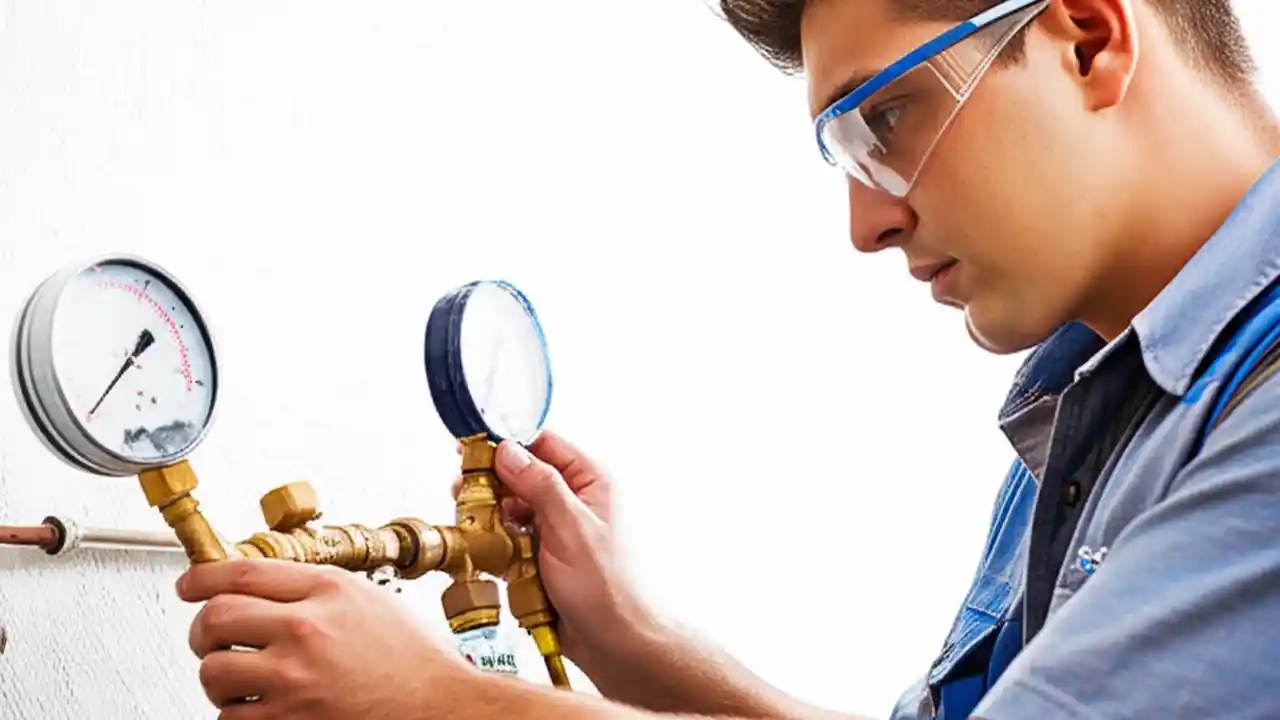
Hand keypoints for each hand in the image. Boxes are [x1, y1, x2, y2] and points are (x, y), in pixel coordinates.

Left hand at [177, 559, 475, 718]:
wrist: (440, 708)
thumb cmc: (412, 659)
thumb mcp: (370, 600)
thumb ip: (315, 588)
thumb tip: (257, 584)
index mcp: (328, 591)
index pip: (243, 573)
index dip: (202, 578)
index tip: (190, 586)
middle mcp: (308, 631)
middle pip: (214, 618)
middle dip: (203, 630)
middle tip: (212, 638)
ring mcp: (295, 681)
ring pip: (213, 672)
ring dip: (220, 677)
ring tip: (244, 678)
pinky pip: (231, 718)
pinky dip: (239, 714)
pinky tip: (264, 706)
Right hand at [453, 430, 650, 671]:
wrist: (612, 641)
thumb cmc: (606, 587)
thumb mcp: (570, 527)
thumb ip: (540, 485)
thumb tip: (508, 450)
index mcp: (590, 482)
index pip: (544, 444)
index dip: (509, 445)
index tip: (474, 450)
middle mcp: (574, 499)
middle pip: (523, 474)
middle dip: (493, 482)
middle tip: (464, 490)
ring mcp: (557, 527)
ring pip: (513, 506)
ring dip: (491, 513)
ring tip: (472, 520)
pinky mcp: (542, 553)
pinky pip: (511, 535)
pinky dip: (496, 538)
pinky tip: (484, 546)